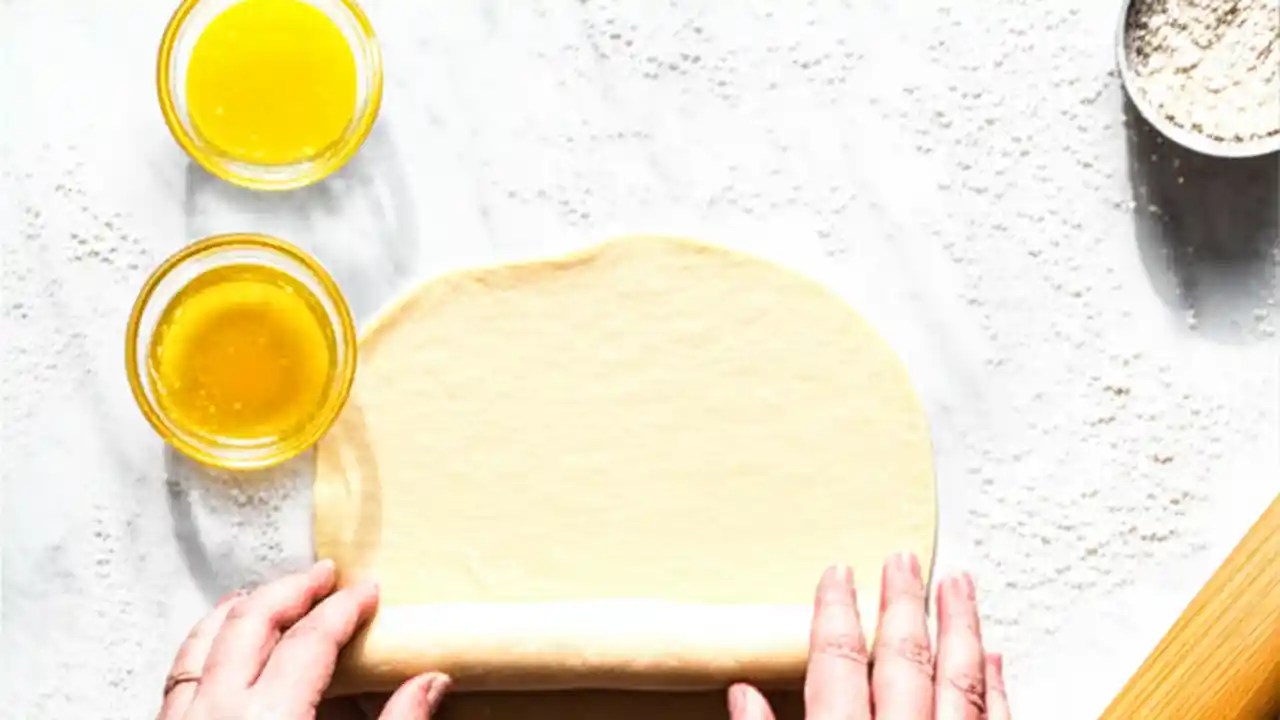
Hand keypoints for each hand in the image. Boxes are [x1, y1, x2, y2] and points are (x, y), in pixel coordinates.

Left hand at [158, 560, 450, 719]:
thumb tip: (429, 683)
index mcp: (270, 716)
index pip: (311, 639)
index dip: (345, 608)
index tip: (368, 591)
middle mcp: (217, 710)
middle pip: (252, 622)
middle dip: (292, 589)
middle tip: (325, 575)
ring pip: (203, 640)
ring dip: (240, 609)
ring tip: (265, 593)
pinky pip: (178, 673)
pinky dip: (203, 643)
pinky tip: (217, 644)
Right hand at [727, 556, 1009, 719]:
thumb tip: (742, 697)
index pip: (838, 663)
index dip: (836, 613)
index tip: (837, 575)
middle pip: (904, 659)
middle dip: (902, 603)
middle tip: (902, 559)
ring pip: (962, 679)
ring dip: (959, 626)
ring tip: (958, 583)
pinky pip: (999, 719)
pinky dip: (995, 684)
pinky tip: (992, 655)